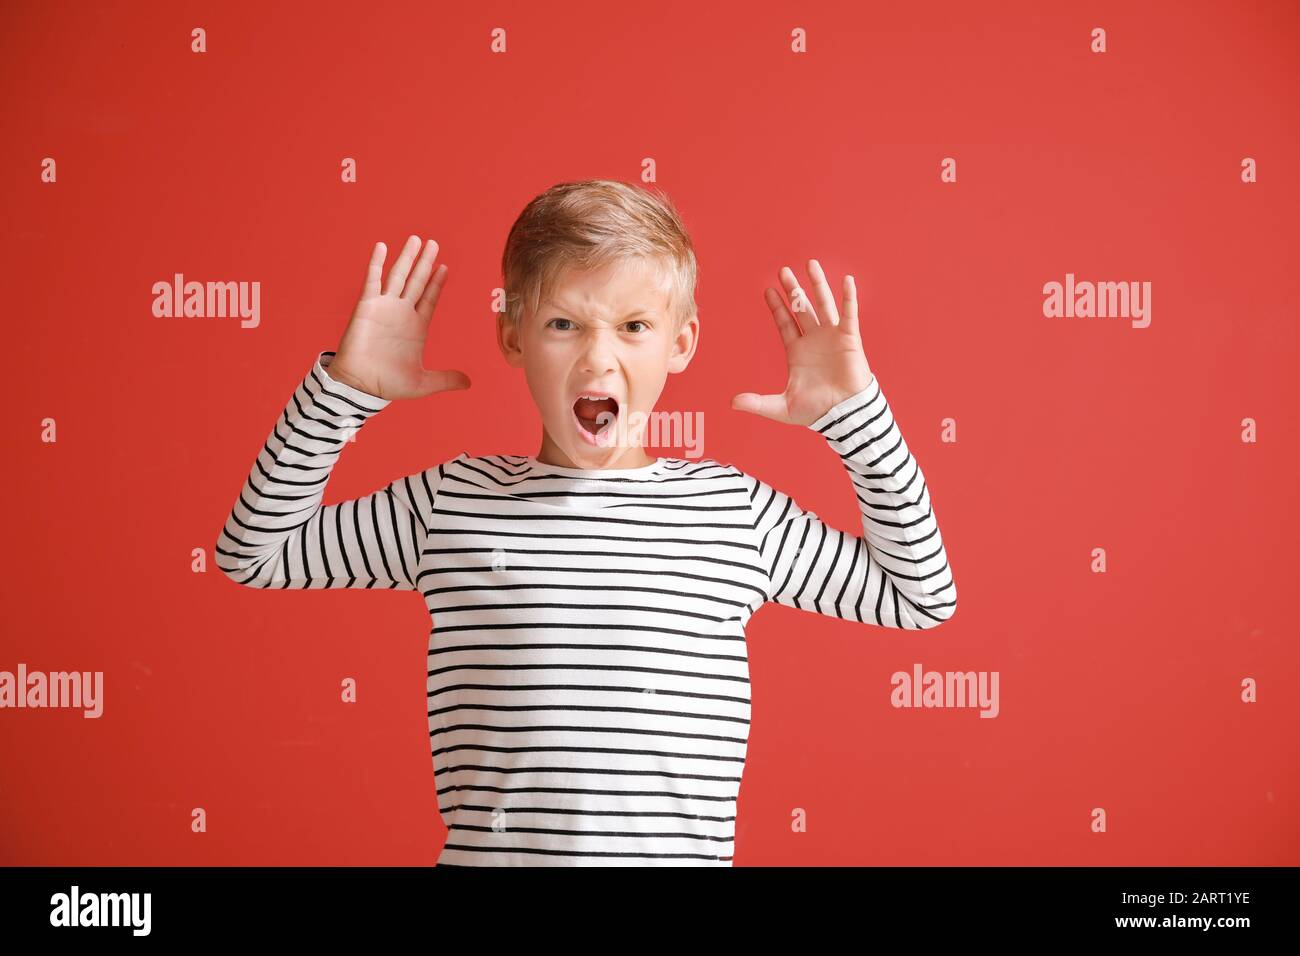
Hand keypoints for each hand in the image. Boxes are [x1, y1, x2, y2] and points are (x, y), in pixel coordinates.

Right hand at [328, 236, 471, 400]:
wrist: (361, 386)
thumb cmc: (388, 384)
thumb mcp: (423, 383)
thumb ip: (445, 379)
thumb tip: (469, 383)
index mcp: (416, 327)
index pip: (429, 298)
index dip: (437, 283)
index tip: (444, 267)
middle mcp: (401, 313)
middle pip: (417, 281)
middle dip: (425, 262)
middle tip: (434, 243)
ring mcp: (384, 307)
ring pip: (398, 276)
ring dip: (406, 258)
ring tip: (416, 239)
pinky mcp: (367, 306)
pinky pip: (373, 280)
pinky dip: (377, 263)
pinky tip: (382, 247)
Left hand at [731, 259, 874, 425]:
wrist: (844, 416)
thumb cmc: (817, 412)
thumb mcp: (781, 407)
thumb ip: (757, 403)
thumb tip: (732, 403)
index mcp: (797, 352)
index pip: (785, 323)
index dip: (777, 307)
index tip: (767, 290)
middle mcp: (814, 340)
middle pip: (801, 308)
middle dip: (792, 289)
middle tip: (783, 271)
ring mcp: (832, 337)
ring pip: (823, 304)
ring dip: (817, 284)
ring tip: (810, 264)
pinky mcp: (849, 338)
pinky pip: (849, 314)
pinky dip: (848, 297)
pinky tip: (846, 280)